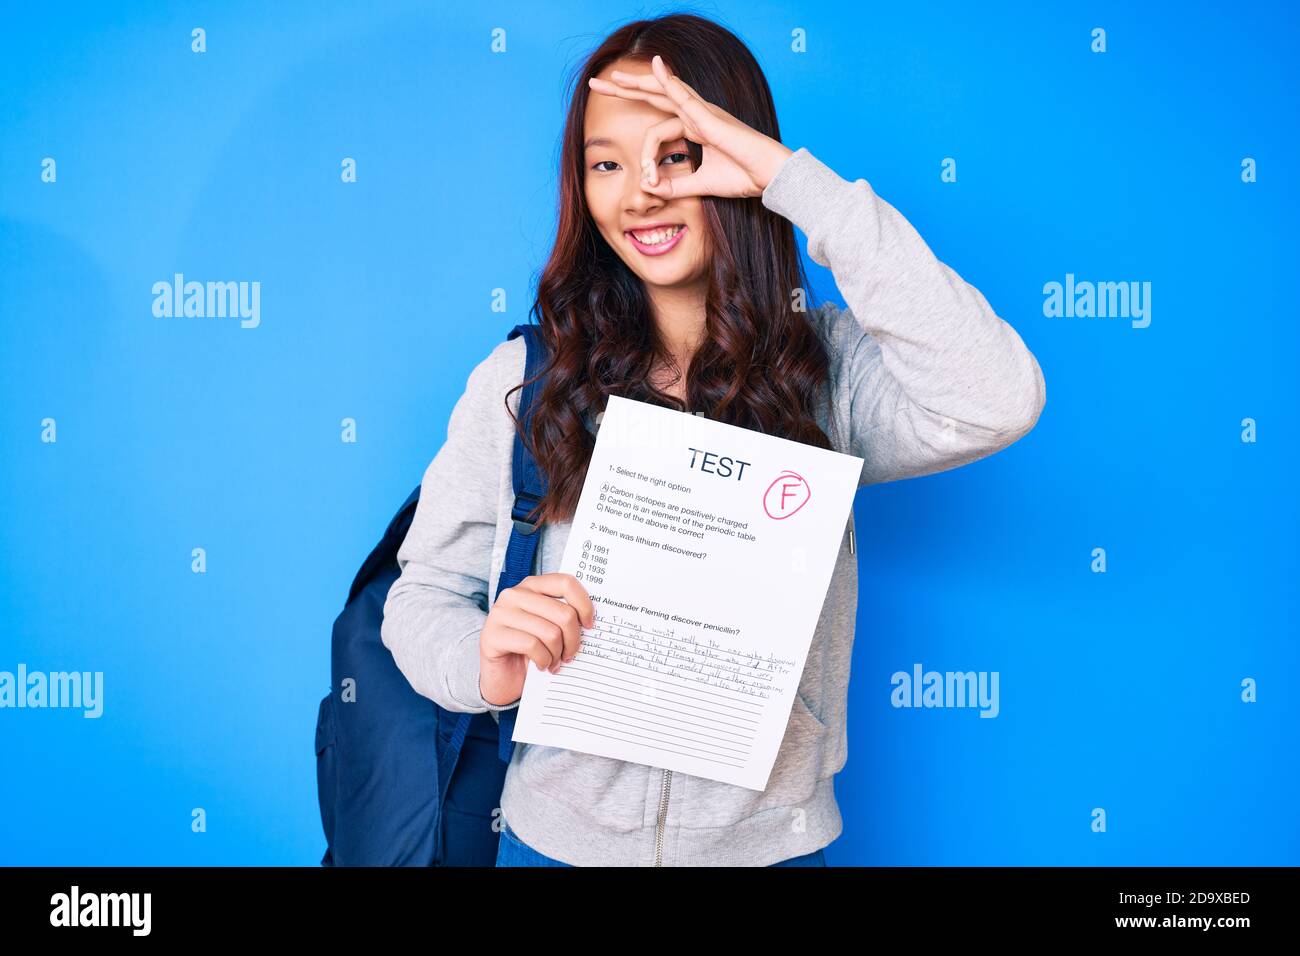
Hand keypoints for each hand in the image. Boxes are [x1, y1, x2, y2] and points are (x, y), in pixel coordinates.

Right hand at [479, 572, 595, 705]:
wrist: (502, 677)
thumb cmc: (530, 651)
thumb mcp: (550, 628)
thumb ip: (564, 618)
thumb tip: (593, 622)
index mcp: (532, 586)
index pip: (566, 583)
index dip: (584, 605)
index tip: (589, 625)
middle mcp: (514, 594)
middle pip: (563, 613)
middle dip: (573, 640)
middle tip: (570, 655)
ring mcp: (501, 613)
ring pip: (550, 632)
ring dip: (557, 654)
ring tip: (554, 662)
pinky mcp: (492, 635)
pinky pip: (532, 646)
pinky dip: (543, 660)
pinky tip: (541, 666)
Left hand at [588, 54, 793, 200]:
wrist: (770, 177)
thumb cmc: (744, 177)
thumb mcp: (701, 184)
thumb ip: (676, 186)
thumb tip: (651, 190)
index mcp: (695, 127)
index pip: (657, 127)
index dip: (644, 155)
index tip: (646, 181)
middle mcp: (697, 114)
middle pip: (655, 96)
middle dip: (626, 90)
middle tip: (597, 85)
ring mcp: (704, 113)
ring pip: (664, 93)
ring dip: (639, 83)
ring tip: (614, 77)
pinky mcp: (711, 118)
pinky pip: (686, 98)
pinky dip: (671, 83)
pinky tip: (658, 68)